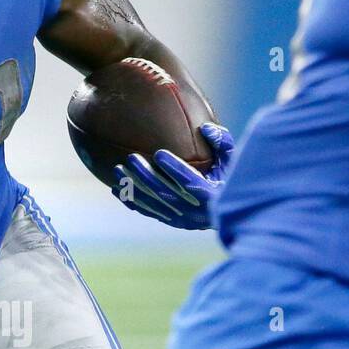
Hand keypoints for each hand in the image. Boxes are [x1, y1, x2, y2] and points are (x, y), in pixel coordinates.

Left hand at [111, 122, 234, 230]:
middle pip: (165, 193)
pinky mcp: (171, 221)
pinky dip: (131, 201)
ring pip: (152, 203)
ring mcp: (180, 218)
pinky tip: (116, 189)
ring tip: (117, 169)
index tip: (160, 153)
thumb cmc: (228, 178)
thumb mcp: (232, 161)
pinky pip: (147, 211)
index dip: (175, 169)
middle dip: (146, 176)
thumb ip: (222, 142)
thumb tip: (205, 127)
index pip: (189, 183)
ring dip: (133, 187)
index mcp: (210, 196)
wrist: (228, 211)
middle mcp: (193, 211)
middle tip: (131, 158)